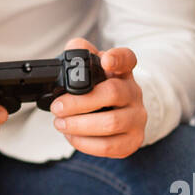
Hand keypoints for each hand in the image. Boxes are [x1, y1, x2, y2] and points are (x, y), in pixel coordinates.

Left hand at [48, 38, 147, 158]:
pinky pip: (109, 146)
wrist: (118, 115)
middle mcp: (134, 92)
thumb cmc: (99, 90)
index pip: (126, 58)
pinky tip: (72, 136)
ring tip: (60, 123)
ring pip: (111, 123)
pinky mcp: (133, 141)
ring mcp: (137, 118)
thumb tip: (75, 48)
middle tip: (57, 107)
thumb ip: (80, 52)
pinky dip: (85, 143)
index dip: (117, 58)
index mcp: (122, 71)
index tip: (105, 61)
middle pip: (112, 93)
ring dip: (79, 125)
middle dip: (79, 102)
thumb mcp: (90, 69)